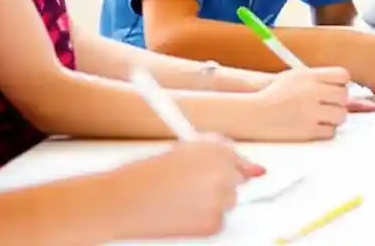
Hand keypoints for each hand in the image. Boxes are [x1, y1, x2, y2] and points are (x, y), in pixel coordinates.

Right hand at [108, 137, 248, 239]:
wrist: (121, 202)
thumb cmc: (142, 176)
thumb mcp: (181, 153)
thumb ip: (215, 155)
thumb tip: (253, 170)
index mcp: (217, 150)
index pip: (238, 159)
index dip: (227, 167)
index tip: (220, 174)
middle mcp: (224, 173)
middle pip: (236, 181)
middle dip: (218, 184)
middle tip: (188, 188)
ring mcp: (221, 200)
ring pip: (228, 202)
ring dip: (212, 202)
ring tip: (178, 200)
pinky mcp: (214, 224)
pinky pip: (218, 222)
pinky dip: (203, 221)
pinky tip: (178, 214)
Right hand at [248, 67, 355, 140]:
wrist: (252, 114)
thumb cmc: (270, 96)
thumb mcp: (292, 78)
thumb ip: (316, 80)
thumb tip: (341, 85)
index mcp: (309, 76)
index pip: (342, 75)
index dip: (342, 83)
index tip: (336, 90)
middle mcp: (312, 91)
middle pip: (343, 96)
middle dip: (339, 102)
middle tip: (331, 106)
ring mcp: (311, 111)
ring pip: (341, 115)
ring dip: (335, 118)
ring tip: (324, 118)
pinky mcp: (308, 130)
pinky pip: (330, 131)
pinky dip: (326, 131)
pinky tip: (316, 128)